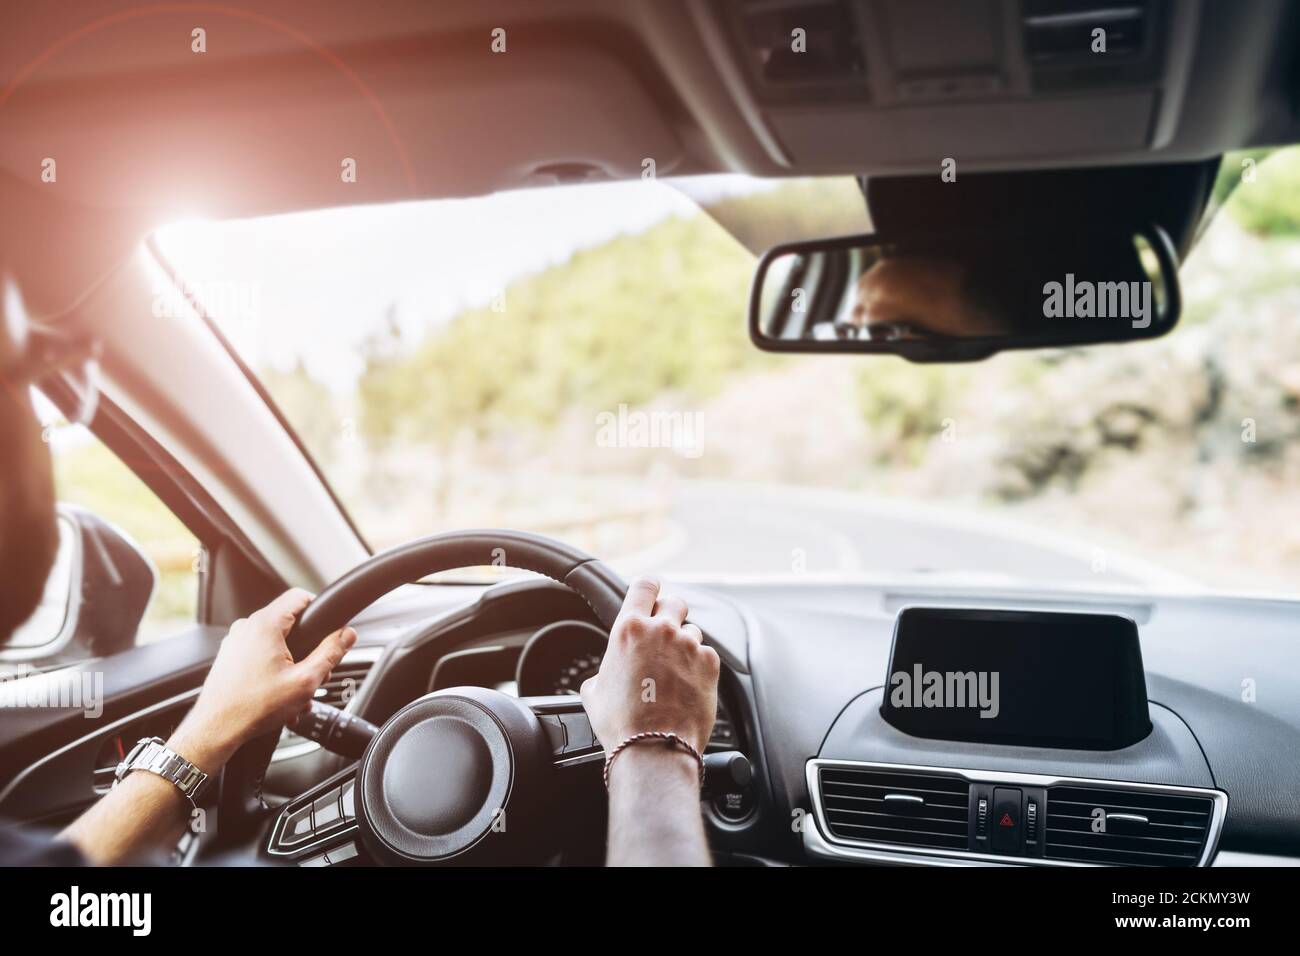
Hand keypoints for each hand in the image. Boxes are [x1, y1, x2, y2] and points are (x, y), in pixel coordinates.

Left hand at [168, 588, 355, 770]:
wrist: (216, 729)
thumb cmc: (253, 707)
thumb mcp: (305, 680)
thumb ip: (331, 652)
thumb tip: (347, 634)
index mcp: (265, 625)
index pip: (299, 596)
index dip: (319, 609)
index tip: (330, 627)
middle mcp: (246, 628)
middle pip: (289, 624)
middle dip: (308, 649)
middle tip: (315, 674)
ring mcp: (235, 643)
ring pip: (275, 643)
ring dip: (292, 665)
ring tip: (296, 694)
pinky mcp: (230, 658)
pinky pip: (260, 655)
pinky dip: (274, 671)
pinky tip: (280, 697)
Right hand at [581, 577, 719, 756]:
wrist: (654, 750)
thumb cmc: (621, 724)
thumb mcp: (594, 691)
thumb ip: (604, 669)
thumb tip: (606, 674)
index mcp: (628, 629)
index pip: (645, 585)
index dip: (649, 587)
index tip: (651, 592)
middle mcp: (661, 630)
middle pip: (674, 602)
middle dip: (670, 616)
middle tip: (663, 638)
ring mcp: (689, 645)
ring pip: (692, 631)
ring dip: (685, 645)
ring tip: (674, 674)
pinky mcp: (710, 663)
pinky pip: (707, 654)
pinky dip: (699, 666)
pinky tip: (687, 686)